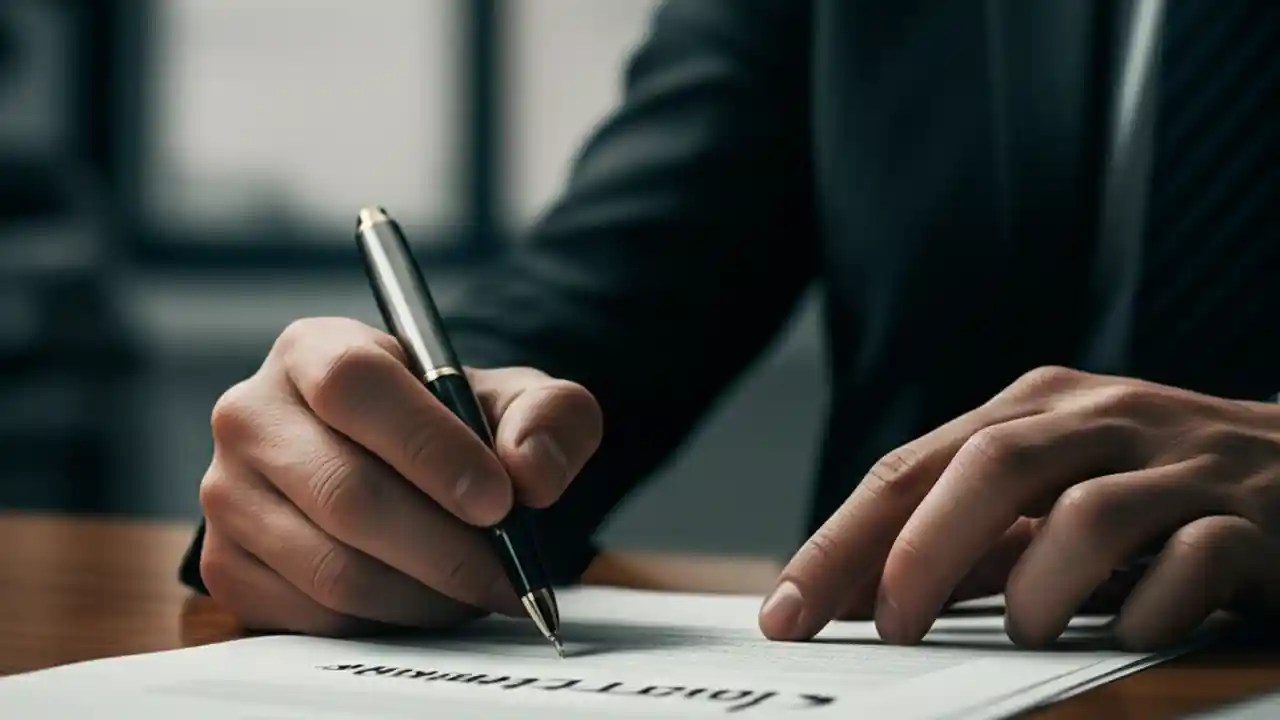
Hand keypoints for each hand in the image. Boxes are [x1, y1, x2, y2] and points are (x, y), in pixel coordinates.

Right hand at [198, 318, 601, 634]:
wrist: (396, 471)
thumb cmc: (449, 427)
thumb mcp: (514, 401)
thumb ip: (546, 418)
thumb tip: (531, 469)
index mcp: (313, 351)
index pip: (354, 386)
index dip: (429, 447)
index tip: (498, 500)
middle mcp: (251, 415)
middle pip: (346, 493)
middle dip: (445, 547)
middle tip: (508, 572)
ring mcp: (227, 495)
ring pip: (333, 567)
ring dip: (425, 594)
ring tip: (479, 588)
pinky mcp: (227, 567)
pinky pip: (315, 615)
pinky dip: (388, 622)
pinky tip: (429, 600)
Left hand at [760, 366, 1279, 649]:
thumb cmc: (1150, 487)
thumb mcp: (1050, 491)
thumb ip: (970, 533)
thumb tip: (868, 592)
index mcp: (1034, 409)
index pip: (912, 468)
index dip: (842, 542)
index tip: (788, 611)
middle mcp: (1100, 420)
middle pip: (988, 469)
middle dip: (919, 557)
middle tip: (889, 631)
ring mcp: (1178, 464)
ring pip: (1086, 513)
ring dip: (1034, 589)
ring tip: (1022, 633)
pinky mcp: (1253, 520)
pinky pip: (1194, 562)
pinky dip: (1148, 608)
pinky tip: (1130, 632)